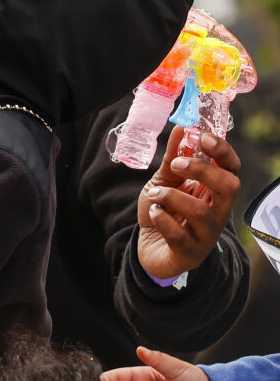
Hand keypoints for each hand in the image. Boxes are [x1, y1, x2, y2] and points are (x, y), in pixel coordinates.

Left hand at [136, 128, 242, 278]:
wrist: (148, 246)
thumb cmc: (163, 210)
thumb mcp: (164, 181)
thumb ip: (174, 158)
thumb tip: (181, 128)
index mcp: (214, 191)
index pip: (232, 169)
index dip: (222, 151)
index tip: (202, 137)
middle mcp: (217, 212)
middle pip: (229, 187)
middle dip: (203, 170)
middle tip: (177, 165)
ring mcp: (207, 234)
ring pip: (201, 211)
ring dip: (170, 196)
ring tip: (154, 195)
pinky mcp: (190, 253)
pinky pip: (179, 235)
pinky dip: (161, 219)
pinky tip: (154, 214)